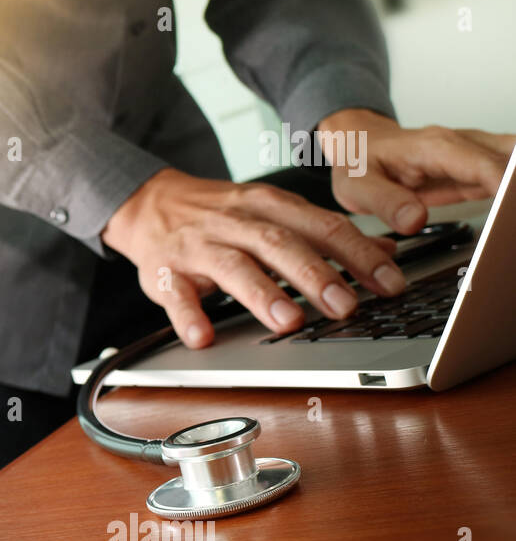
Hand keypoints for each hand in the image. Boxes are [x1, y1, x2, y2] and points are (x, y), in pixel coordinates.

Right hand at [101, 168, 403, 348]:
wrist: (149, 203)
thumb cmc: (219, 214)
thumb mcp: (274, 212)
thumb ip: (325, 232)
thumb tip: (386, 251)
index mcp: (267, 206)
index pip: (321, 226)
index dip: (358, 254)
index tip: (390, 282)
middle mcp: (235, 223)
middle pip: (280, 244)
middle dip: (316, 274)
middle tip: (347, 307)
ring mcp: (198, 247)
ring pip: (233, 267)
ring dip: (262, 294)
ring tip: (289, 323)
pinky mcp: (165, 272)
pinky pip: (175, 294)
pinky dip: (188, 316)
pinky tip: (202, 337)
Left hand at [323, 108, 515, 233]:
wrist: (360, 144)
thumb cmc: (360, 161)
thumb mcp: (358, 186)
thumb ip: (385, 202)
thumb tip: (414, 221)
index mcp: (436, 148)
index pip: (486, 166)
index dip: (506, 187)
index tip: (510, 213)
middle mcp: (463, 145)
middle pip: (511, 161)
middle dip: (515, 189)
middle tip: (508, 224)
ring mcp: (475, 154)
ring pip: (515, 163)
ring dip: (514, 190)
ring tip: (508, 223)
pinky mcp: (479, 168)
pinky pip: (510, 175)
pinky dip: (511, 193)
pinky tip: (508, 217)